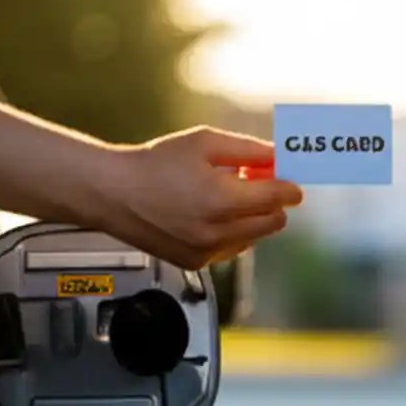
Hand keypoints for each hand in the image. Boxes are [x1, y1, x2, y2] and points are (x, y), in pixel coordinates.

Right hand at [88, 125, 302, 269]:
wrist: (113, 193)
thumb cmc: (154, 164)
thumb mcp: (205, 142)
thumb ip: (248, 150)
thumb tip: (279, 156)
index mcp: (222, 200)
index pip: (277, 199)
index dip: (289, 187)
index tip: (292, 182)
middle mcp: (217, 232)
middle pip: (273, 222)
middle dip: (272, 202)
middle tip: (257, 183)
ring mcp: (206, 252)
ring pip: (254, 238)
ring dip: (251, 218)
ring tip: (226, 195)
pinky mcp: (195, 263)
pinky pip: (231, 249)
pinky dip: (231, 232)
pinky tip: (210, 213)